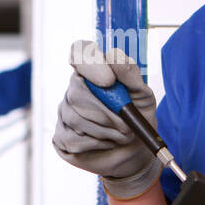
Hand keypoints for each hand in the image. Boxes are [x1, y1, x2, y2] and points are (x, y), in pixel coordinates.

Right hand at [51, 39, 161, 198]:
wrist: (135, 153)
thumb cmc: (138, 118)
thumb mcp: (143, 95)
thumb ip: (130, 74)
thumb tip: (112, 55)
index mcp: (94, 71)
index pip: (79, 51)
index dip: (90, 64)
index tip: (109, 82)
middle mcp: (75, 88)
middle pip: (77, 91)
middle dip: (107, 113)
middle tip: (127, 125)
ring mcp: (64, 111)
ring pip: (76, 118)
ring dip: (106, 131)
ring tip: (121, 135)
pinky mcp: (61, 136)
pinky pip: (74, 139)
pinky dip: (97, 144)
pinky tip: (106, 143)